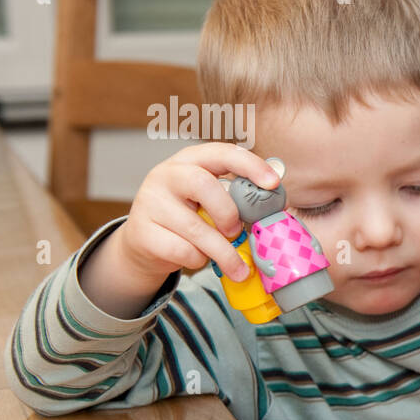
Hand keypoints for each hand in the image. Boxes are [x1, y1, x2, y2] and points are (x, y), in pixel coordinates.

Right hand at [115, 142, 281, 284]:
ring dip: (223, 251)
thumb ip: (236, 197)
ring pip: (195, 227)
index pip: (221, 152)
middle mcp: (167, 175)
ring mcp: (151, 202)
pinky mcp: (142, 232)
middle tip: (237, 231)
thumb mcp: (209, 199)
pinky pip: (182, 250)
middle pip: (202, 183)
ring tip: (237, 266)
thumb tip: (276, 205)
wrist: (145, 243)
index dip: (250, 165)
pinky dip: (198, 259)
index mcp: (190, 160)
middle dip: (228, 212)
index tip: (273, 183)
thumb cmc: (188, 217)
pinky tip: (199, 258)